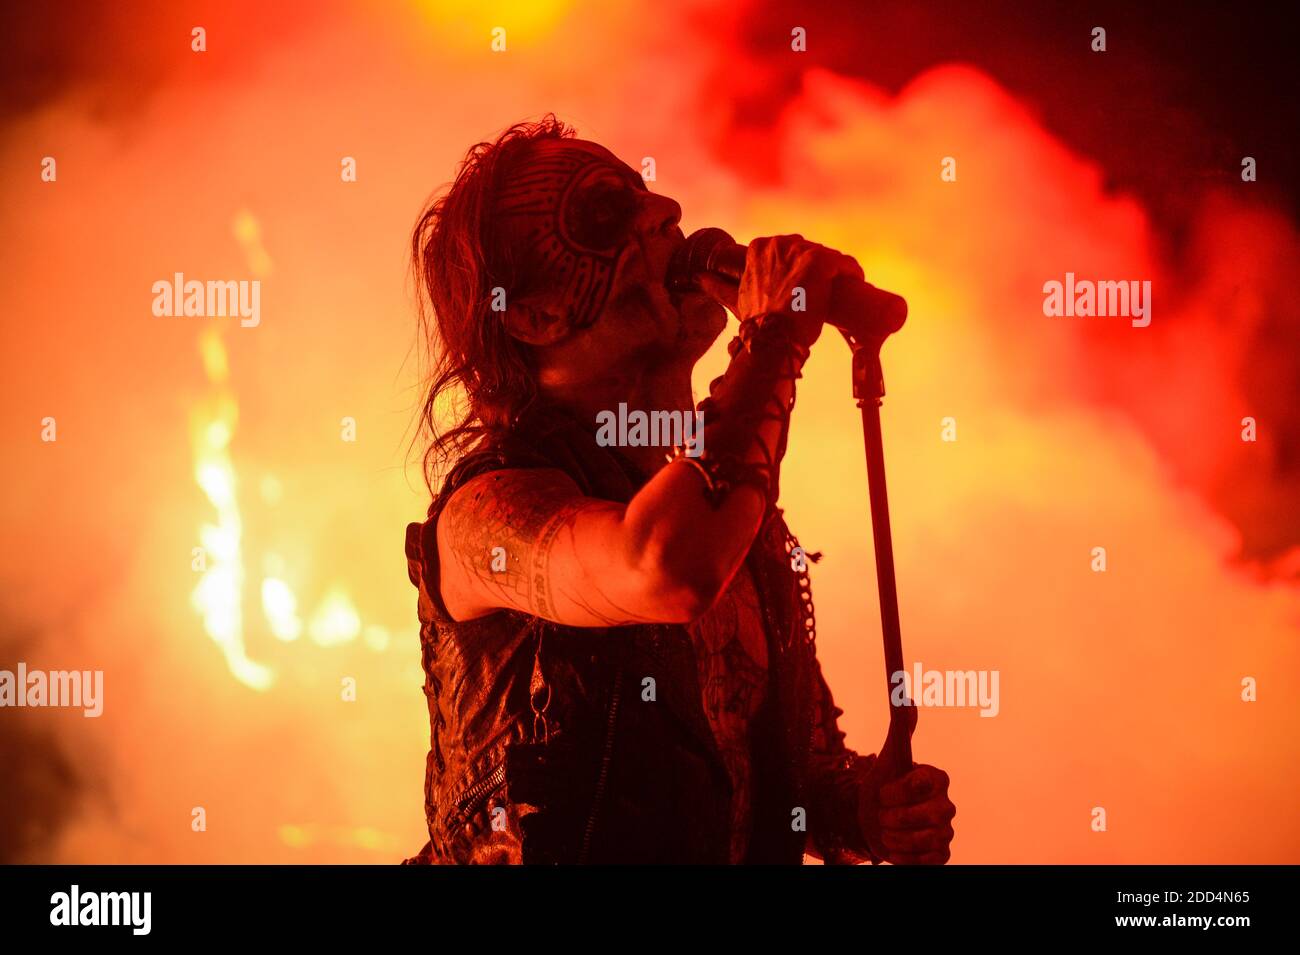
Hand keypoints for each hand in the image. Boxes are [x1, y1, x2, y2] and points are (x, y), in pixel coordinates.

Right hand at [737, 235, 864, 347]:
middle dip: (816, 267)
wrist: (771, 336)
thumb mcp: (749, 293)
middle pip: (808, 249)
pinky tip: (857, 282)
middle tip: (823, 287)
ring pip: (828, 255)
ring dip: (836, 271)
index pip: (787, 249)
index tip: (805, 280)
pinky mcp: (821, 261)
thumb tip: (761, 287)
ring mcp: (800, 251)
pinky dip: (853, 272)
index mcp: (759, 248)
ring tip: (842, 289)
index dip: (798, 265)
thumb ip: (758, 281)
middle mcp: (779, 244)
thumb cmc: (760, 323)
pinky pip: (845, 262)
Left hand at [858, 706, 955, 863]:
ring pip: (926, 840)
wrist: (872, 821)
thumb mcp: (888, 758)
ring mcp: (946, 831)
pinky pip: (927, 861)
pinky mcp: (940, 855)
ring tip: (886, 830)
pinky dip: (905, 856)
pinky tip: (895, 846)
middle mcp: (947, 805)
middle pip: (930, 816)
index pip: (925, 784)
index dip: (900, 791)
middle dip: (897, 817)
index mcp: (937, 778)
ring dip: (896, 837)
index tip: (883, 793)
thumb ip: (900, 729)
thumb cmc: (883, 787)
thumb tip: (907, 696)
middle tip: (882, 815)